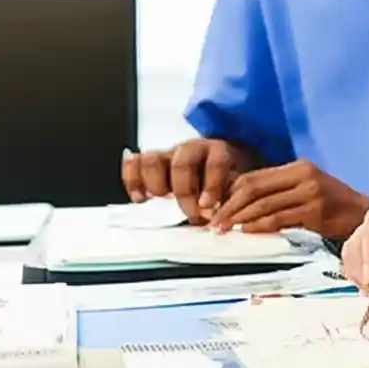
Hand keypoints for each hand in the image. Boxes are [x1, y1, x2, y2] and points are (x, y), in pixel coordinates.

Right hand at [120, 139, 257, 224]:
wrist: (217, 167)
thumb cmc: (226, 179)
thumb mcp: (236, 186)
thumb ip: (229, 198)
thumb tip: (222, 218)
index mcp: (218, 151)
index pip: (216, 161)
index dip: (212, 184)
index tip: (208, 205)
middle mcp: (191, 149)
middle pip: (182, 163)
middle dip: (184, 192)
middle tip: (190, 213)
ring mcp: (168, 153)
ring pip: (153, 159)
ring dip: (156, 183)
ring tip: (162, 200)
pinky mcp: (151, 161)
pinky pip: (133, 164)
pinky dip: (132, 181)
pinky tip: (140, 198)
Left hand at [208, 159, 368, 239]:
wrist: (366, 216)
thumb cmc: (333, 208)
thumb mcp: (306, 193)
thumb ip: (279, 195)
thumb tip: (241, 206)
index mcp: (298, 167)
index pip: (254, 177)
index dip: (229, 192)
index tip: (214, 208)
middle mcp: (303, 175)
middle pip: (254, 187)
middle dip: (229, 205)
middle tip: (212, 222)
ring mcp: (311, 191)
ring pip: (264, 203)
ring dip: (239, 218)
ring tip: (224, 230)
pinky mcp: (316, 209)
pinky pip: (279, 217)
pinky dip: (259, 224)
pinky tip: (247, 231)